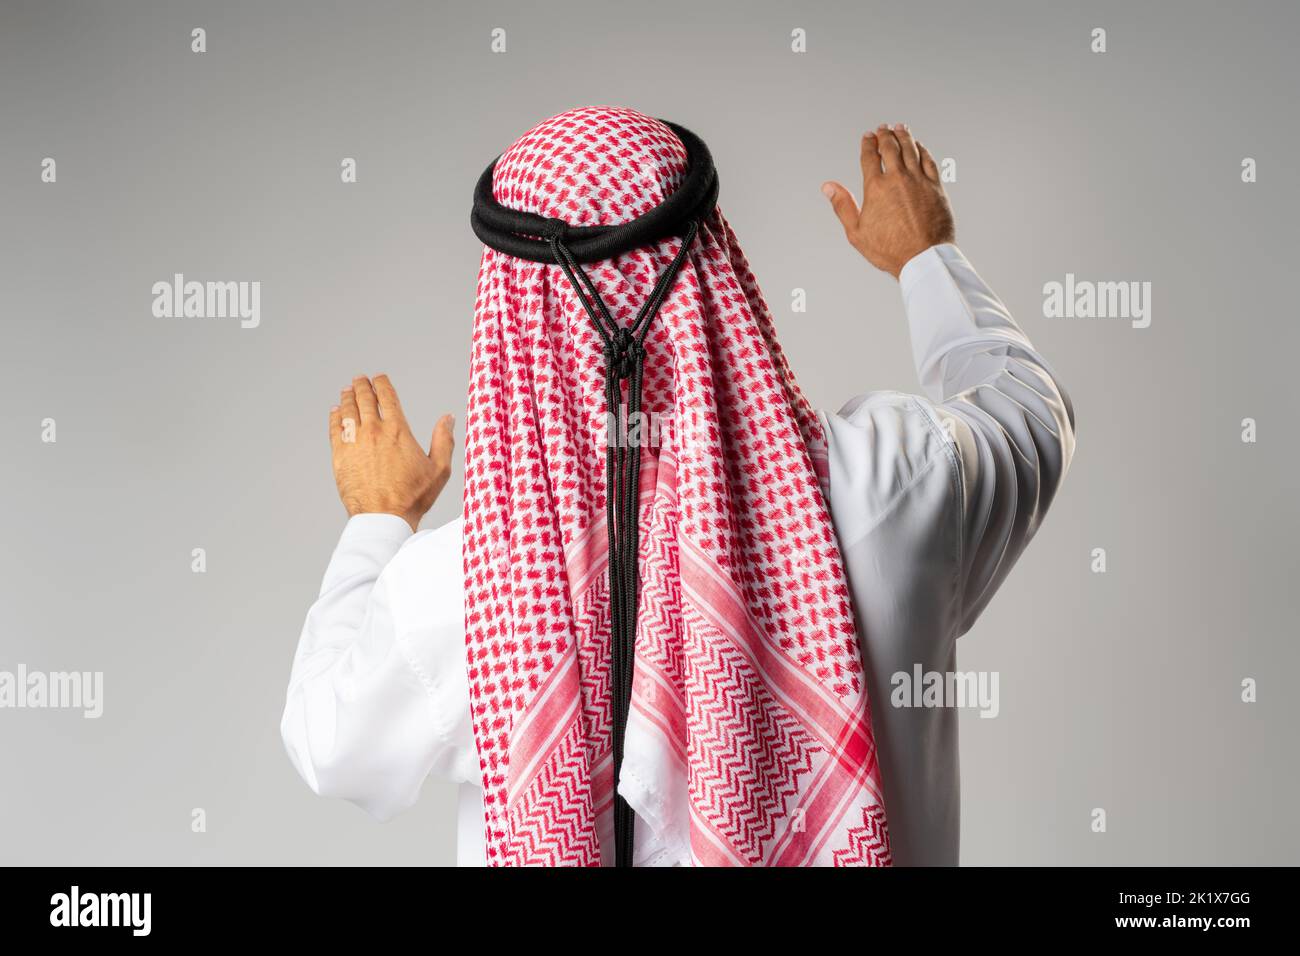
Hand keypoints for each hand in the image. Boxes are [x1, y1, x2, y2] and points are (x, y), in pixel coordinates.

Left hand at [329, 375, 454, 532]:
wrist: (383, 517)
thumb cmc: (412, 497)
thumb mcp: (439, 469)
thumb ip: (444, 440)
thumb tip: (448, 418)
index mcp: (398, 431)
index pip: (387, 397)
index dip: (382, 383)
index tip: (379, 378)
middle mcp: (374, 431)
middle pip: (365, 399)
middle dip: (362, 386)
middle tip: (360, 380)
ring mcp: (354, 442)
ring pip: (348, 411)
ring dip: (348, 397)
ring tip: (347, 391)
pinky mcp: (339, 456)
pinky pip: (335, 428)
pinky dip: (335, 416)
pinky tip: (336, 412)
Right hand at [822, 123, 954, 277]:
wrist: (923, 257)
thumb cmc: (890, 250)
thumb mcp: (857, 232)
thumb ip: (842, 205)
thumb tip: (828, 187)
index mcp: (876, 188)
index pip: (870, 156)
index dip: (867, 144)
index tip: (867, 137)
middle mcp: (898, 178)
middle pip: (891, 147)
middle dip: (885, 135)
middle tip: (883, 128)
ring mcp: (919, 180)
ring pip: (911, 149)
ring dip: (904, 136)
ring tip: (900, 128)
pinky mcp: (936, 186)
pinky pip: (929, 160)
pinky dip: (922, 149)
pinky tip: (919, 146)